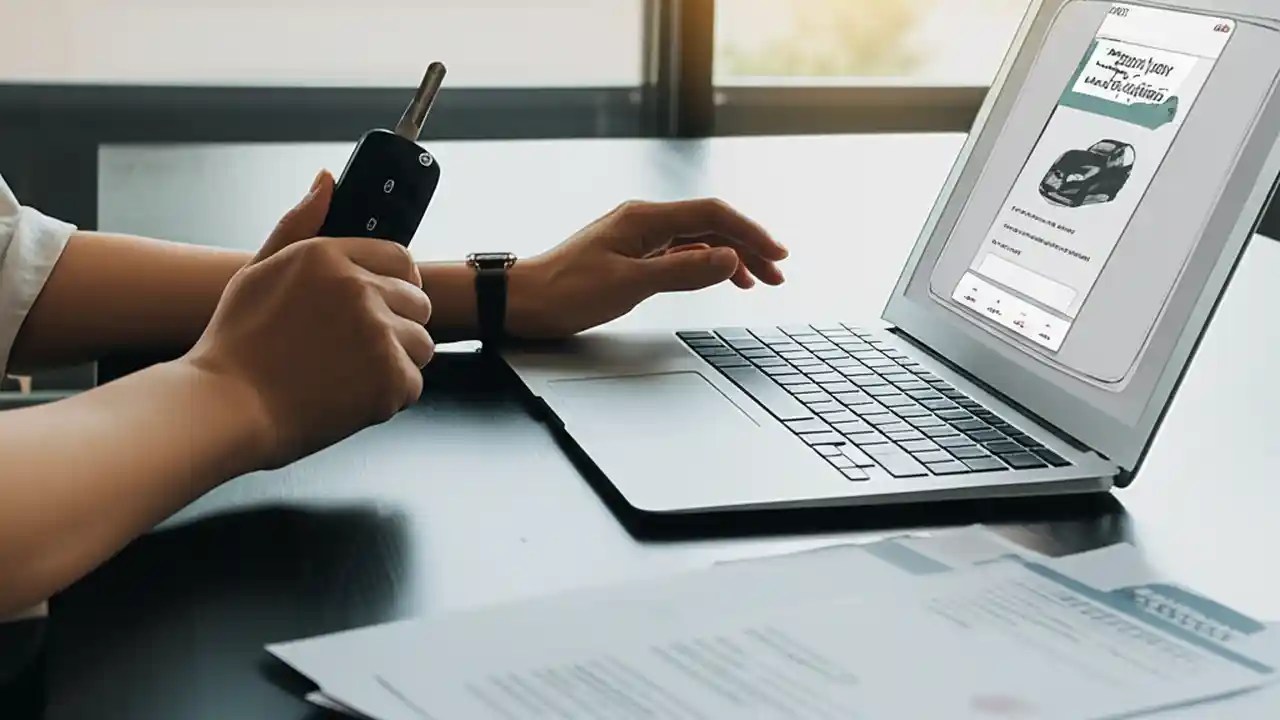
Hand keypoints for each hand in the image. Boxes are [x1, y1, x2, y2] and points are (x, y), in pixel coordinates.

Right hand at [182, 171, 434, 468]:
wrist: (225, 408)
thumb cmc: (235, 347)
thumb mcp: (256, 271)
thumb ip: (298, 224)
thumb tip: (327, 180)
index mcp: (329, 256)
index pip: (400, 259)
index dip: (396, 284)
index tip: (383, 305)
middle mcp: (359, 288)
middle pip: (417, 302)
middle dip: (395, 325)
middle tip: (353, 349)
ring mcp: (378, 332)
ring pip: (420, 343)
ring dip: (395, 361)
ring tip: (348, 374)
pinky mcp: (390, 376)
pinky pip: (413, 383)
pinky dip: (387, 396)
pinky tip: (348, 396)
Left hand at [507, 199, 788, 337]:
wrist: (522, 301)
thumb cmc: (565, 292)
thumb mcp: (629, 285)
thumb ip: (682, 272)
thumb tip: (728, 259)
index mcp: (644, 219)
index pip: (713, 215)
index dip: (750, 234)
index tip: (777, 255)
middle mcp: (644, 222)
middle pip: (710, 226)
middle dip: (748, 248)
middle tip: (777, 274)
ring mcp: (638, 238)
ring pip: (698, 241)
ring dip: (730, 258)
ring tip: (758, 281)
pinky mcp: (631, 256)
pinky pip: (681, 254)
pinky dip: (706, 266)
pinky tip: (719, 278)